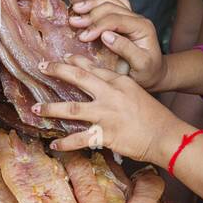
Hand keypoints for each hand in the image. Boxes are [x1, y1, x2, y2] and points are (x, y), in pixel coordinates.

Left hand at [35, 55, 189, 161]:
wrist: (165, 135)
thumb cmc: (153, 116)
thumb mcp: (136, 93)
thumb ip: (117, 86)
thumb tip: (99, 85)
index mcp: (119, 82)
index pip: (93, 67)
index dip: (75, 61)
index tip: (63, 58)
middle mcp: (110, 94)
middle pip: (79, 77)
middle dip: (58, 70)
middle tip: (41, 67)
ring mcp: (106, 115)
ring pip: (71, 109)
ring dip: (51, 108)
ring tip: (36, 108)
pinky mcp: (105, 135)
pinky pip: (79, 139)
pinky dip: (65, 143)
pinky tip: (54, 144)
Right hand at [67, 0, 166, 90]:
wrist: (155, 73)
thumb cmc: (147, 72)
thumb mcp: (141, 66)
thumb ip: (126, 49)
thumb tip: (106, 35)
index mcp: (142, 28)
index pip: (116, 20)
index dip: (97, 26)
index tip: (83, 37)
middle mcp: (138, 19)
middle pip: (111, 8)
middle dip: (91, 14)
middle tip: (73, 22)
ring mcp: (132, 16)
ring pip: (111, 2)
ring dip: (92, 4)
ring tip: (76, 9)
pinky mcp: (126, 18)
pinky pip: (117, 1)